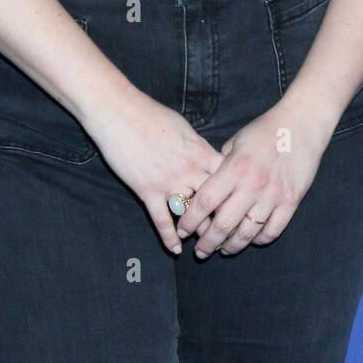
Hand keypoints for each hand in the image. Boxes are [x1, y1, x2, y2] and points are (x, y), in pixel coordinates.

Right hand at [85, 89, 224, 255]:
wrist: (120, 114)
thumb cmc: (152, 115)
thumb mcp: (184, 127)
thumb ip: (199, 147)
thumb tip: (208, 157)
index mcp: (201, 152)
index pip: (229, 179)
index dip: (237, 194)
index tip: (242, 206)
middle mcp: (190, 170)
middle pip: (215, 202)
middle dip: (223, 220)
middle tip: (230, 235)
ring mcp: (169, 182)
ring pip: (191, 216)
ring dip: (199, 233)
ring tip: (206, 246)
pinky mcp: (147, 191)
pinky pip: (162, 221)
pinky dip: (170, 238)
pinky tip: (176, 249)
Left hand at [174, 106, 331, 258]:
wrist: (301, 124)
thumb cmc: (264, 130)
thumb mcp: (236, 142)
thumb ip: (221, 166)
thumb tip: (207, 188)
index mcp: (234, 168)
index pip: (205, 202)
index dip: (190, 220)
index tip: (182, 230)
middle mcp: (252, 185)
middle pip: (223, 225)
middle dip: (207, 242)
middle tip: (200, 251)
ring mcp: (273, 196)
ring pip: (247, 234)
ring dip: (232, 246)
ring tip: (223, 250)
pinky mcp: (291, 202)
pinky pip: (272, 231)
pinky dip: (259, 240)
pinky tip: (250, 239)